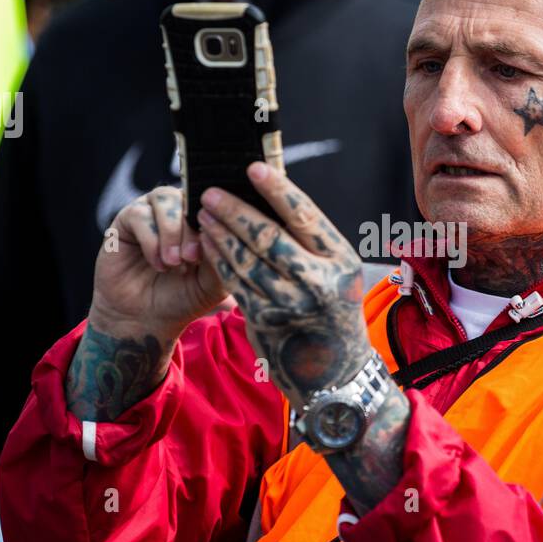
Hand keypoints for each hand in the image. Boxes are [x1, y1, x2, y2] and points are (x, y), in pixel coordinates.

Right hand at [90, 185, 226, 340]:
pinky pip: (141, 214)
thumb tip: (224, 231)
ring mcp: (152, 211)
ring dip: (172, 231)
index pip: (216, 200)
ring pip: (166, 199)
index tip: (217, 245)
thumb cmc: (182, 299)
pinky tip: (157, 264)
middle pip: (190, 196)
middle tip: (192, 258)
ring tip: (174, 262)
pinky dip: (151, 241)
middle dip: (193, 228)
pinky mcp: (127, 218)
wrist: (144, 318)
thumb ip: (221, 258)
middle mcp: (179, 208)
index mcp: (205, 219)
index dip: (218, 217)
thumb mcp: (211, 284)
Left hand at [196, 162, 368, 408]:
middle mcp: (317, 282)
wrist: (335, 373)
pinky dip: (219, 260)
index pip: (304, 216)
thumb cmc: (332, 309)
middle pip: (268, 237)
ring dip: (219, 234)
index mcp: (339, 260)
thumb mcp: (335, 273)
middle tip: (210, 192)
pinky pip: (235, 283)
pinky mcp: (265, 321)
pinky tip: (208, 244)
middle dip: (235, 211)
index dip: (277, 189)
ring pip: (245, 260)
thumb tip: (269, 194)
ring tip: (203, 214)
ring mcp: (290, 304)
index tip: (252, 167)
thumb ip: (309, 242)